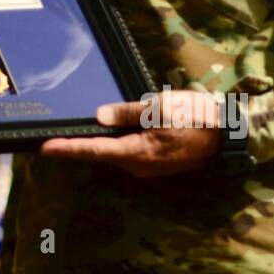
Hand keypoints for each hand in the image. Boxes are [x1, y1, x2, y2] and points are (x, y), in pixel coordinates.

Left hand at [40, 90, 225, 178]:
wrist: (227, 134)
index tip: (45, 148)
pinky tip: (113, 126)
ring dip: (101, 140)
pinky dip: (117, 140)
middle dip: (80, 142)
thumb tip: (100, 116)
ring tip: (80, 126)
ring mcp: (148, 166)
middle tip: (56, 131)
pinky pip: (129, 150)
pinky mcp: (156, 160)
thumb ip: (128, 112)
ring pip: (115, 151)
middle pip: (101, 152)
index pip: (94, 151)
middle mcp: (138, 165)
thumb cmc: (194, 117)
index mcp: (137, 153)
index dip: (68, 149)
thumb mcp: (159, 107)